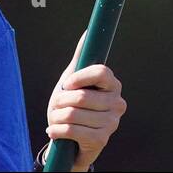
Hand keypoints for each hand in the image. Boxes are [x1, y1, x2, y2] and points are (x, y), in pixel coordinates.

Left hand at [44, 30, 126, 170]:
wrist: (71, 140)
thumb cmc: (73, 106)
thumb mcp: (75, 81)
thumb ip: (82, 57)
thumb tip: (88, 32)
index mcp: (113, 85)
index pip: (101, 72)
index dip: (80, 77)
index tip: (67, 84)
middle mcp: (117, 103)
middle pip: (82, 96)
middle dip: (61, 101)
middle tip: (56, 104)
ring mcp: (112, 123)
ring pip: (74, 114)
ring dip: (56, 117)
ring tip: (55, 119)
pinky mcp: (102, 140)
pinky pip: (72, 131)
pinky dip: (56, 130)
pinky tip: (54, 130)